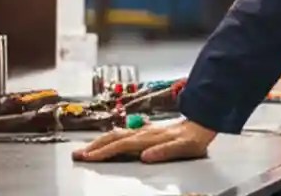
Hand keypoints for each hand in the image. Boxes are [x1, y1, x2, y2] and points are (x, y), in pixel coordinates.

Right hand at [73, 118, 216, 163]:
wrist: (203, 123)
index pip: (122, 145)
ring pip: (117, 134)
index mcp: (150, 138)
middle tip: (77, 154)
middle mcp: (145, 132)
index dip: (104, 152)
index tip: (88, 157)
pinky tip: (108, 138)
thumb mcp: (183, 147)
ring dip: (100, 141)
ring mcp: (145, 130)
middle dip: (95, 146)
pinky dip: (112, 137)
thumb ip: (164, 151)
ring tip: (86, 148)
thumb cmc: (194, 139)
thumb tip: (145, 156)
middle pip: (115, 138)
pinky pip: (124, 133)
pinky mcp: (148, 130)